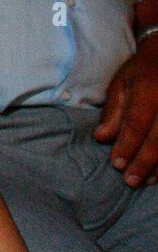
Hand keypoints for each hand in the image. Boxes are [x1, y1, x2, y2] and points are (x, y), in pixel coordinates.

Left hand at [94, 37, 157, 186]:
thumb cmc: (142, 71)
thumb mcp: (120, 84)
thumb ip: (113, 112)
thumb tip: (102, 138)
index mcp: (149, 90)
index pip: (137, 124)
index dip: (127, 146)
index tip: (117, 164)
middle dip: (144, 162)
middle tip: (130, 180)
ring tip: (147, 180)